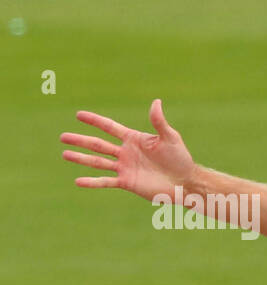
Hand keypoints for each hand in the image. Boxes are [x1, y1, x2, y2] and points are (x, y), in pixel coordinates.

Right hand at [61, 99, 195, 200]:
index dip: (95, 121)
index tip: (79, 115)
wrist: (185, 182)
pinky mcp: (127, 182)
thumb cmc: (180, 158)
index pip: (110, 127)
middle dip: (81, 140)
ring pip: (98, 162)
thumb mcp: (170, 138)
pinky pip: (106, 181)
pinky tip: (78, 181)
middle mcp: (126, 153)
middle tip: (63, 137)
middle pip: (98, 144)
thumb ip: (159, 122)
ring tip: (65, 154)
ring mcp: (125, 168)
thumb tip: (156, 102)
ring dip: (81, 158)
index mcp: (134, 139)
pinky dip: (93, 182)